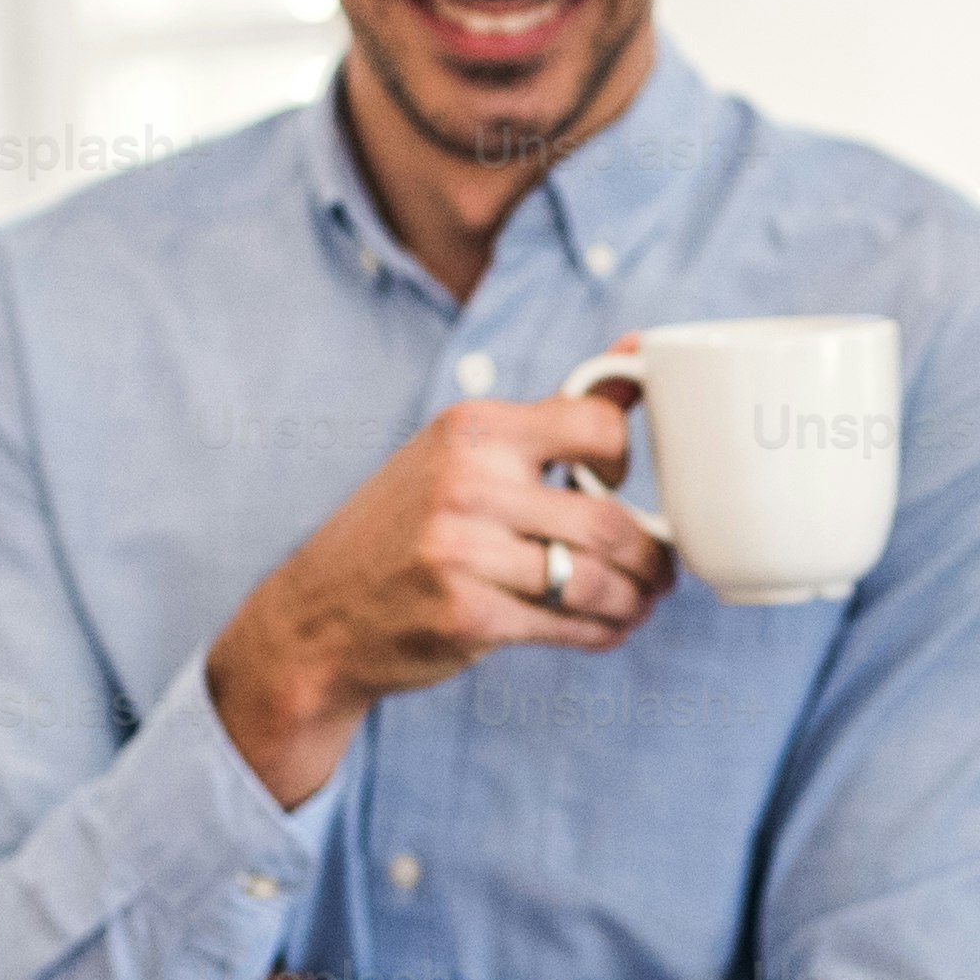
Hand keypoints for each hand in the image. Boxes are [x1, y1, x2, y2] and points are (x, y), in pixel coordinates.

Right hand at [204, 396, 678, 806]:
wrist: (320, 615)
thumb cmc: (410, 524)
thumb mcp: (463, 450)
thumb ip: (556, 412)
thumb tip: (643, 348)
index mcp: (471, 427)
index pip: (595, 424)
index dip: (625, 459)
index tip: (621, 485)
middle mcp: (466, 482)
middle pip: (606, 518)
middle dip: (650, 553)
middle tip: (659, 569)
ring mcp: (463, 551)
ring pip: (595, 578)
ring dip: (634, 599)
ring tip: (638, 602)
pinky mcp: (468, 615)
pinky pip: (567, 624)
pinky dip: (602, 631)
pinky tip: (606, 627)